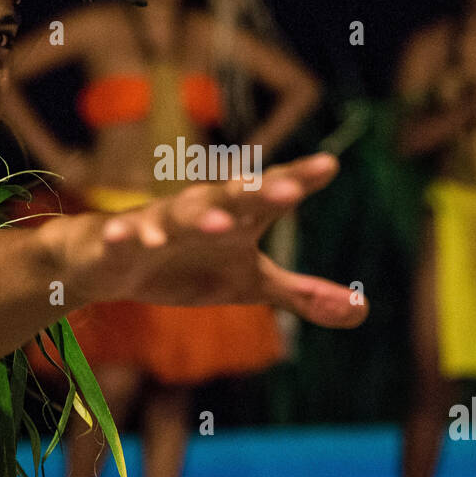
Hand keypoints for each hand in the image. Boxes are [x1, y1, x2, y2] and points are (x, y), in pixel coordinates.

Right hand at [53, 153, 367, 328]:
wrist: (110, 264)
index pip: (270, 194)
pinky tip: (125, 238)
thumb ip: (303, 294)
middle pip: (230, 198)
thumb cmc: (189, 265)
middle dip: (256, 192)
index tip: (329, 165)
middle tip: (287, 190)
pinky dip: (125, 237)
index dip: (298, 179)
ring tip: (222, 225)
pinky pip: (121, 237)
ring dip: (199, 219)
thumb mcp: (250, 283)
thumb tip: (364, 311)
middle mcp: (200, 212)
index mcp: (236, 220)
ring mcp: (157, 224)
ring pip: (179, 216)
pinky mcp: (117, 242)